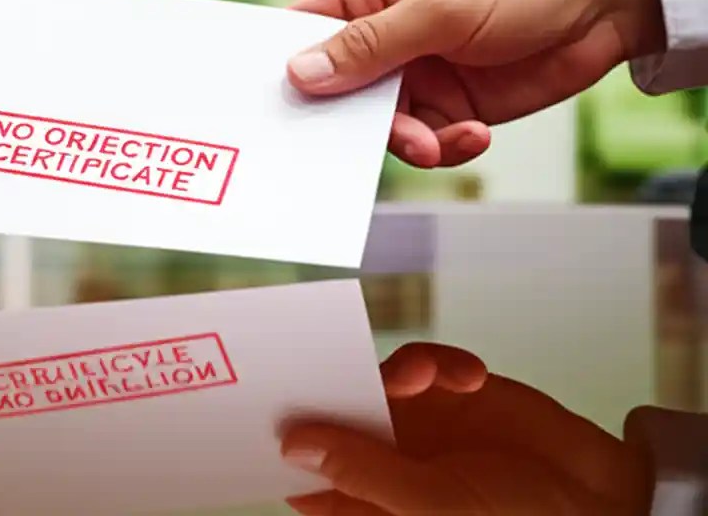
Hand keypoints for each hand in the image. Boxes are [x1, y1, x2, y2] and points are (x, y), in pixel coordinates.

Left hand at [280, 343, 651, 514]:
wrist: (601, 498)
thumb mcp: (429, 505)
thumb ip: (361, 469)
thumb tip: (293, 442)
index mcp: (362, 499)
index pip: (299, 468)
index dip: (274, 438)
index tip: (245, 403)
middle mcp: (380, 457)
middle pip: (326, 409)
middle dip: (320, 379)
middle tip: (308, 348)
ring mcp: (414, 422)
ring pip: (370, 376)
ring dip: (394, 367)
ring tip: (425, 375)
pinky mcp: (449, 392)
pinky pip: (423, 360)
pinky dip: (442, 360)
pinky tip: (472, 376)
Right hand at [286, 0, 664, 168]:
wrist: (610, 4)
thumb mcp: (440, 7)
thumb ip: (369, 45)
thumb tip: (299, 73)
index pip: (306, 28)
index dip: (285, 63)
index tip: (273, 104)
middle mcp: (387, 35)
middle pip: (337, 88)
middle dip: (347, 120)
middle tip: (358, 141)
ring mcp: (419, 73)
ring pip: (380, 125)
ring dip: (404, 140)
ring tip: (434, 142)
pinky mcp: (453, 105)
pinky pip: (427, 140)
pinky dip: (444, 147)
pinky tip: (473, 135)